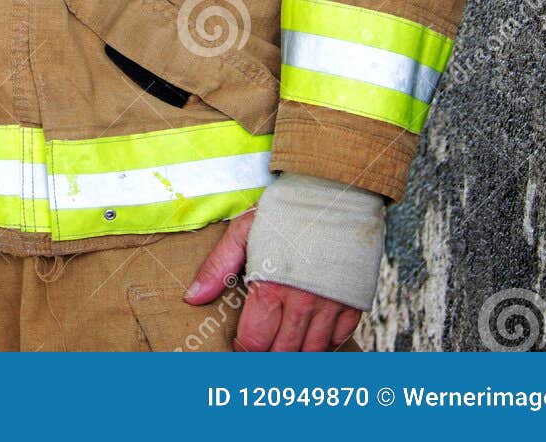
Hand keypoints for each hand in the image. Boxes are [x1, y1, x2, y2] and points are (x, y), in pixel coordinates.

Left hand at [184, 210, 361, 350]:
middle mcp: (302, 301)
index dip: (245, 348)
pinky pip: (336, 342)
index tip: (242, 342)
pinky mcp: (352, 303)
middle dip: (268, 354)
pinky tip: (311, 332)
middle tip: (263, 344)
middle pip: (282, 354)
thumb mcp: (244, 231)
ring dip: (295, 354)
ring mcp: (330, 305)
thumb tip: (192, 299)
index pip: (254, 343)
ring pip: (311, 354)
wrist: (333, 191)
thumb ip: (217, 266)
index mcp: (271, 285)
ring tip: (284, 342)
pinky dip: (323, 345)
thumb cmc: (286, 211)